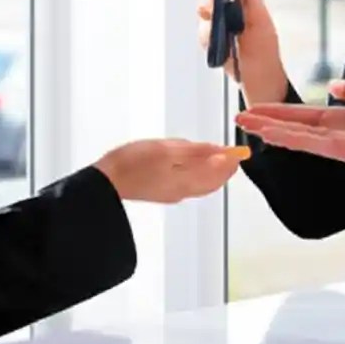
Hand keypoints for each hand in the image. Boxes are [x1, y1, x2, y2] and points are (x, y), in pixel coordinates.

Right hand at [94, 139, 247, 202]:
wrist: (105, 183)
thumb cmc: (133, 163)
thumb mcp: (167, 149)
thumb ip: (196, 152)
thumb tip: (222, 153)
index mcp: (187, 181)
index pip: (219, 174)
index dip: (231, 162)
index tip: (238, 151)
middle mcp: (183, 191)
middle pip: (213, 182)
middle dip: (224, 168)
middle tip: (230, 153)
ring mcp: (173, 193)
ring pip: (202, 185)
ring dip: (213, 172)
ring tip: (216, 156)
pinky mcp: (163, 192)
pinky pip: (190, 185)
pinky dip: (200, 175)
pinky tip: (194, 164)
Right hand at [196, 0, 288, 104]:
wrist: (257, 77)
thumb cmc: (264, 48)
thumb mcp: (260, 19)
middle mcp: (231, 7)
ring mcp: (219, 22)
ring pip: (204, 4)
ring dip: (205, 6)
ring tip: (211, 13)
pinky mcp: (211, 37)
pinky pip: (202, 29)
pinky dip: (207, 32)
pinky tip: (216, 39)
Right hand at [235, 79, 344, 173]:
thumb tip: (332, 85)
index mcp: (339, 118)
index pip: (301, 114)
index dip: (278, 111)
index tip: (255, 108)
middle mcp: (332, 132)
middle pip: (291, 126)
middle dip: (265, 122)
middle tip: (238, 118)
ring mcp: (334, 143)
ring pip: (294, 136)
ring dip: (269, 130)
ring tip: (245, 125)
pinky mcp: (340, 150)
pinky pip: (309, 143)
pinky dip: (289, 138)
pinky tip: (270, 134)